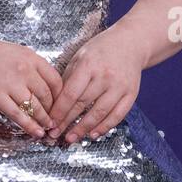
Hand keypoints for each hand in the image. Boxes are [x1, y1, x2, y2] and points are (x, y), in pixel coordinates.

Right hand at [0, 33, 63, 139]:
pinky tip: (36, 133)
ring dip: (44, 121)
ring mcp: (10, 83)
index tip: (60, 105)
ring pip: (35, 107)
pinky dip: (30, 126)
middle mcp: (24, 70)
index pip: (55, 80)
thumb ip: (29, 65)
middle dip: (52, 111)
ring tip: (48, 129)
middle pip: (47, 96)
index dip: (60, 96)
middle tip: (54, 121)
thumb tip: (43, 83)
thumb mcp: (13, 52)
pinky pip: (18, 115)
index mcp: (30, 57)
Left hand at [47, 24, 145, 144]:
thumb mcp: (80, 56)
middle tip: (55, 135)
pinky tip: (93, 134)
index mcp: (88, 65)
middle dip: (67, 122)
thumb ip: (69, 77)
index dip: (59, 111)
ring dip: (84, 129)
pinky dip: (104, 127)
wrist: (131, 43)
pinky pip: (117, 115)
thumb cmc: (101, 49)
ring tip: (71, 138)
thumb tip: (55, 102)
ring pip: (99, 113)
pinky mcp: (131, 94)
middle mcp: (105, 76)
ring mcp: (120, 86)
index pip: (70, 93)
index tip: (50, 122)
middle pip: (83, 105)